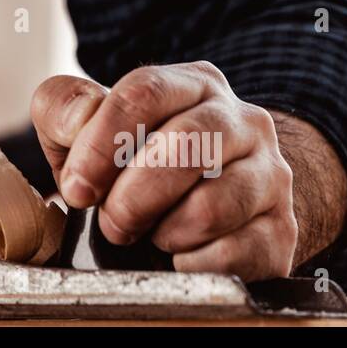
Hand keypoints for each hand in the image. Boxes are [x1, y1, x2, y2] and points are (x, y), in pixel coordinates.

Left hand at [31, 63, 317, 280]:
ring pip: (210, 207)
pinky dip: (191, 264)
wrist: (208, 206)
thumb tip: (78, 120)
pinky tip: (181, 254)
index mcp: (193, 84)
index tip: (78, 188)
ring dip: (163, 232)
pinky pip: (232, 254)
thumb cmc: (131, 162)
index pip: (144, 92)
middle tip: (111, 222)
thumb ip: (64, 107)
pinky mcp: (282, 230)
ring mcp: (271, 174)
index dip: (101, 144)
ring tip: (151, 233)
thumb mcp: (85, 127)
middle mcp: (243, 121)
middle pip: (184, 146)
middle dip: (131, 197)